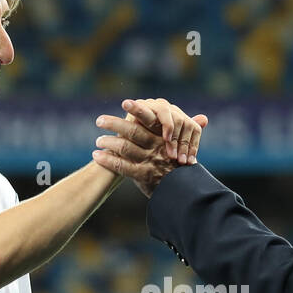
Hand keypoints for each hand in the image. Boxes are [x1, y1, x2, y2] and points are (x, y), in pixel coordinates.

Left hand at [93, 98, 208, 196]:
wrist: (183, 190)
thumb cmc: (178, 167)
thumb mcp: (179, 147)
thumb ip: (173, 133)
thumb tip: (195, 118)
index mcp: (163, 137)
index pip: (149, 119)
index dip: (137, 110)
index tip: (125, 103)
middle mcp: (156, 146)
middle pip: (132, 131)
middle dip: (114, 124)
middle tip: (99, 120)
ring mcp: (149, 161)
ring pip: (124, 147)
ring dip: (108, 142)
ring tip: (98, 140)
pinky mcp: (143, 175)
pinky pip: (121, 166)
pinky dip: (107, 160)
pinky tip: (96, 155)